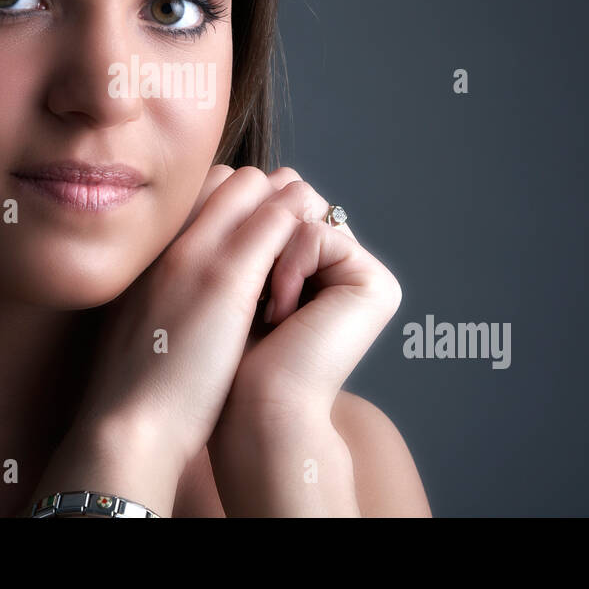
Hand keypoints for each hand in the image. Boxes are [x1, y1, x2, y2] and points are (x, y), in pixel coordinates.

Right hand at [67, 164, 339, 480]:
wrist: (126, 425)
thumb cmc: (136, 390)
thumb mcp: (137, 324)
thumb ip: (161, 293)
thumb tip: (187, 296)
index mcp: (147, 250)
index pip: (201, 189)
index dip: (237, 205)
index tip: (258, 238)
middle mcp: (169, 239)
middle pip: (230, 177)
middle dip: (266, 199)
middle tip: (286, 243)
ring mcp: (196, 253)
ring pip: (256, 186)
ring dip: (286, 210)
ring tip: (299, 253)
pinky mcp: (227, 278)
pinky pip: (277, 221)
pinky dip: (298, 232)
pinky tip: (307, 267)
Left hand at [216, 166, 401, 426]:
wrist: (244, 413)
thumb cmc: (215, 359)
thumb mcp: (220, 278)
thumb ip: (246, 222)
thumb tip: (269, 175)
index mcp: (297, 261)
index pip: (262, 195)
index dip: (231, 219)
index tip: (214, 278)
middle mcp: (330, 263)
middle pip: (285, 196)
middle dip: (255, 231)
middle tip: (241, 293)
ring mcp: (355, 273)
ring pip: (299, 208)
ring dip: (269, 250)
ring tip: (261, 308)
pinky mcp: (374, 286)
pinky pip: (318, 234)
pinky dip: (291, 265)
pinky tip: (282, 313)